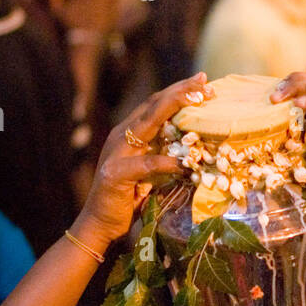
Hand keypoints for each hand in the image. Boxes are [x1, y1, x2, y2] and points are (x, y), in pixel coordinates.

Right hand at [79, 75, 211, 244]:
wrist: (100, 223)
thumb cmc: (129, 199)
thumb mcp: (151, 172)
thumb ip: (165, 156)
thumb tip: (196, 149)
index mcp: (130, 133)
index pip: (156, 104)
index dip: (179, 92)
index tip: (204, 83)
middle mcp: (122, 136)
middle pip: (154, 105)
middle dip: (181, 91)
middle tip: (205, 82)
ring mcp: (116, 153)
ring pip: (148, 123)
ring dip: (175, 108)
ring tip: (199, 100)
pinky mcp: (116, 174)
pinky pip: (146, 165)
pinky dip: (166, 162)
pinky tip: (185, 162)